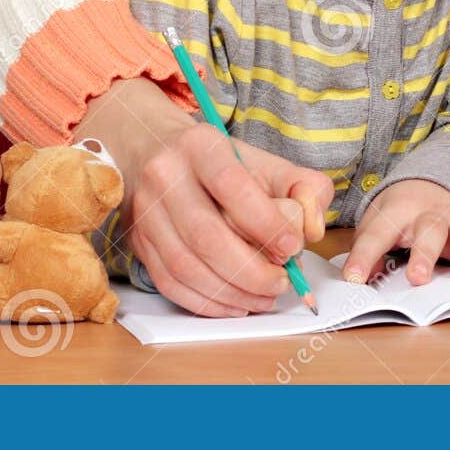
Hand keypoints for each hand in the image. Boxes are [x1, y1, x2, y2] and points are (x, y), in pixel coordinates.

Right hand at [77, 77, 333, 317]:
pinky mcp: (137, 242)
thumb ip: (305, 189)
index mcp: (201, 146)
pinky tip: (235, 304)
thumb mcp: (267, 161)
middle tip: (281, 283)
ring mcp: (145, 211)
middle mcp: (165, 175)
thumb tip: (312, 230)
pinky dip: (206, 302)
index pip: (232, 186)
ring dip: (230, 292)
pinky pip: (169, 283)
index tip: (292, 248)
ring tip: (264, 298)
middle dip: (250, 270)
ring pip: (185, 265)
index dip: (265, 223)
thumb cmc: (222, 163)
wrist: (156, 150)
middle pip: (205, 235)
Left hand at [344, 180, 449, 286]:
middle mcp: (431, 214)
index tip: (354, 278)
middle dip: (425, 255)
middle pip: (429, 230)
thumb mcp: (378, 221)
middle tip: (418, 278)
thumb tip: (359, 277)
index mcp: (398, 210)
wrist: (436, 182)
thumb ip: (369, 249)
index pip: (378, 233)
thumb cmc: (402, 211)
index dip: (364, 255)